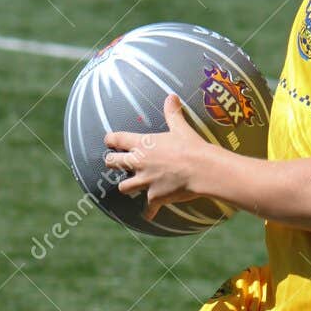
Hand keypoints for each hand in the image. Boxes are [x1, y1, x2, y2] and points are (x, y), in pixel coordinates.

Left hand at [103, 94, 206, 220]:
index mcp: (142, 144)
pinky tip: (149, 215)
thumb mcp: (181, 127)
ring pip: (124, 187)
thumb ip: (173, 113)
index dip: (110, 140)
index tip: (108, 140)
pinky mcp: (154, 197)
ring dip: (127, 187)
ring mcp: (145, 182)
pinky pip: (147, 209)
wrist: (202, 169)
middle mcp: (139, 163)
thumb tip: (171, 96)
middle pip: (113, 164)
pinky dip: (149, 212)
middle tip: (114, 163)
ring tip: (131, 187)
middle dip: (112, 163)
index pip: (116, 139)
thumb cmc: (191, 146)